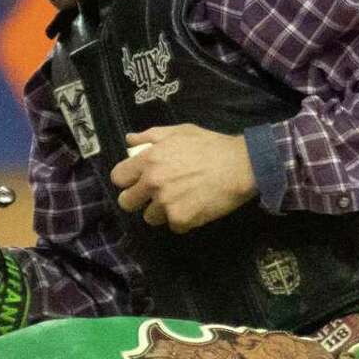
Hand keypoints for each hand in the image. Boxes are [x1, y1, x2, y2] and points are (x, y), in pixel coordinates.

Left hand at [110, 125, 256, 232]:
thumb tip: (129, 141)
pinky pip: (173, 226)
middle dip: (138, 200)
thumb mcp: (179, 132)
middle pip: (126, 203)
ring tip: (180, 200)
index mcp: (148, 160)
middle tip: (154, 196)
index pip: (118, 178)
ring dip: (161, 211)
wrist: (241, 165)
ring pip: (150, 217)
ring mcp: (166, 203)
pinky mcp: (181, 219)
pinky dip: (183, 220)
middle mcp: (153, 183)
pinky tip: (194, 206)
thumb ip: (150, 136)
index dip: (127, 180)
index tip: (136, 181)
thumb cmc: (211, 146)